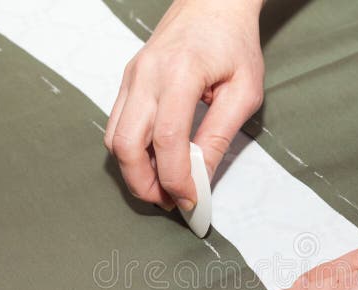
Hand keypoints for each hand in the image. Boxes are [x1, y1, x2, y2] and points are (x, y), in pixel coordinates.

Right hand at [105, 0, 264, 210]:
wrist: (213, 4)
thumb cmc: (233, 42)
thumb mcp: (243, 92)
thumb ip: (219, 136)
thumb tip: (202, 178)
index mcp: (180, 75)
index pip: (167, 141)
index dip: (176, 179)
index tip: (190, 201)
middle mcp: (147, 76)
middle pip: (127, 145)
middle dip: (144, 184)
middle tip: (169, 202)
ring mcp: (132, 78)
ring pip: (114, 138)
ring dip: (134, 171)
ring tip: (162, 186)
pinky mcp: (128, 82)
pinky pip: (117, 125)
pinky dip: (131, 151)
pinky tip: (154, 161)